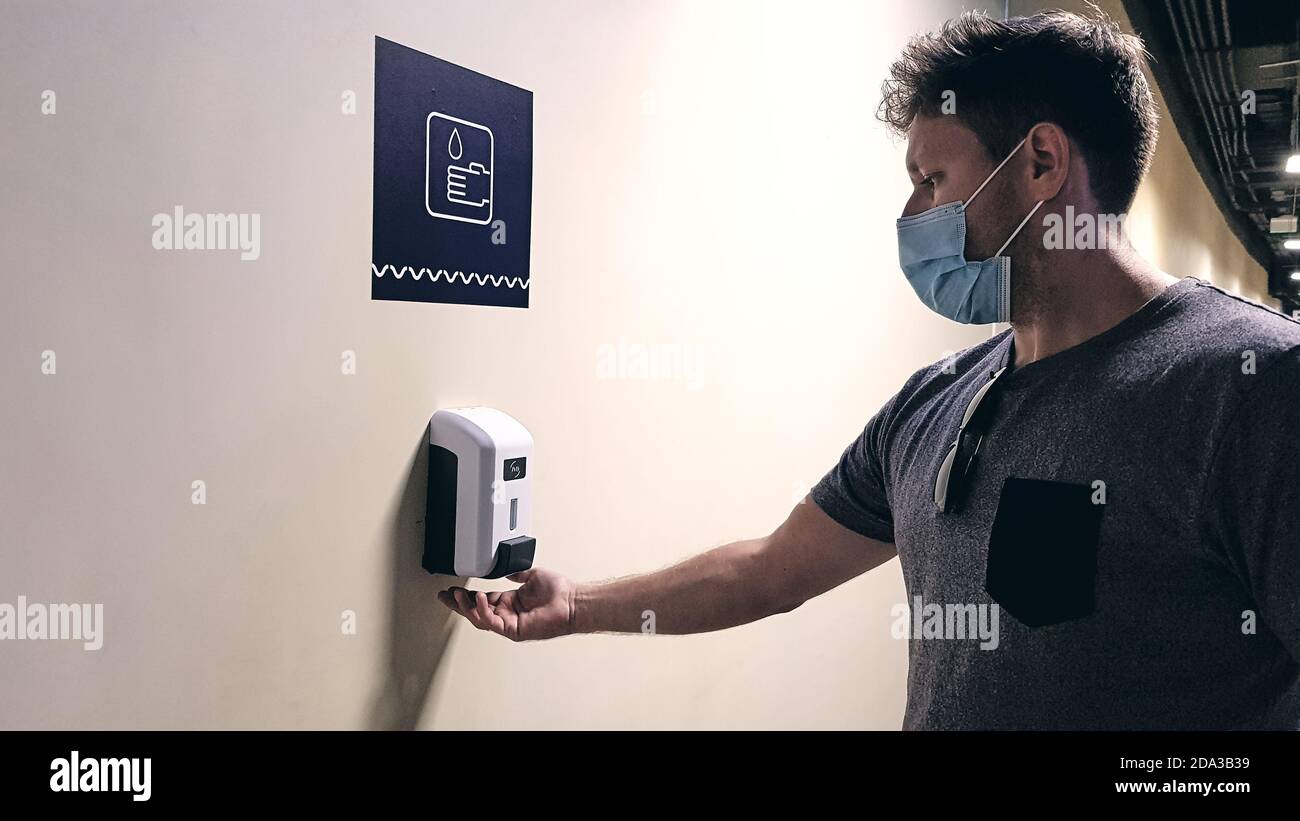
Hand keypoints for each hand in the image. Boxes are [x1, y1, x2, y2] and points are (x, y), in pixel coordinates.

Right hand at [437, 567, 576, 641]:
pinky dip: (482, 610)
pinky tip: (477, 598)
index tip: (453, 589)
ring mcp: (510, 624)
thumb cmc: (559, 592)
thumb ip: (517, 573)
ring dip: (466, 607)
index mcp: (510, 603)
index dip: (466, 595)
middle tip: (443, 596)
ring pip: (480, 619)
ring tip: (457, 595)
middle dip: (457, 604)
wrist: (572, 601)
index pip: (481, 600)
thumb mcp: (532, 575)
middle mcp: (508, 614)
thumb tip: (507, 570)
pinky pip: (492, 622)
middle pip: (475, 611)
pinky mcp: (514, 630)